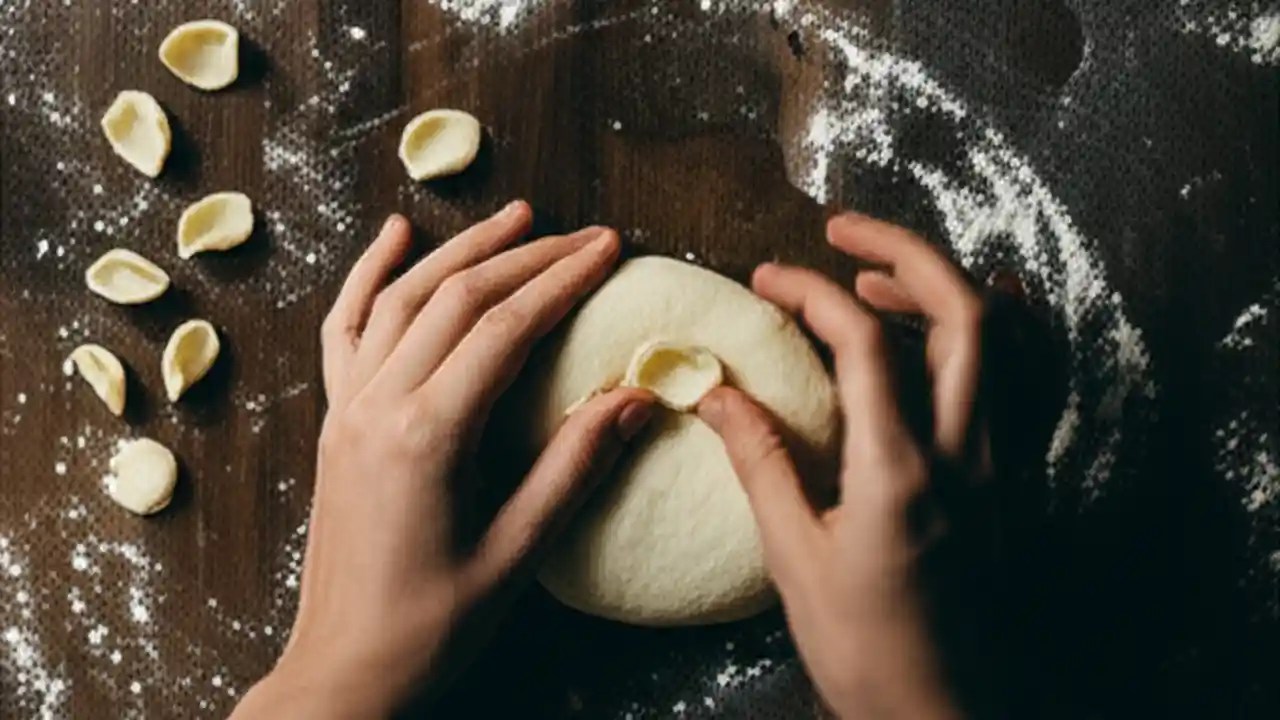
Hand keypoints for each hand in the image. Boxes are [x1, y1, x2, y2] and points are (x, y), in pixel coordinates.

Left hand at [232, 203, 654, 717]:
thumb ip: (575, 468)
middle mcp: (379, 406)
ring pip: (403, 298)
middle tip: (583, 234)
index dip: (562, 280)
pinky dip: (371, 275)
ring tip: (514, 216)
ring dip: (460, 249)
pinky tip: (395, 236)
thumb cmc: (433, 627)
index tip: (608, 248)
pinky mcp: (336, 421)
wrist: (344, 670)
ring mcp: (348, 409)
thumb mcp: (518, 555)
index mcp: (428, 436)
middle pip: (457, 297)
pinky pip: (346, 327)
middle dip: (526, 256)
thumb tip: (635, 396)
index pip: (506, 327)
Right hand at [696, 213, 989, 719]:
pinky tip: (964, 325)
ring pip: (1006, 338)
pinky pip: (1029, 381)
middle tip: (840, 229)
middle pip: (962, 310)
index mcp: (900, 469)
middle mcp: (968, 452)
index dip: (810, 291)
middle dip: (900, 249)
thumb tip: (711, 390)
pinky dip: (1001, 332)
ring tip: (880, 277)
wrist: (946, 714)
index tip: (765, 280)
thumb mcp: (794, 558)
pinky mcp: (1018, 482)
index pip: (863, 341)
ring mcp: (1005, 465)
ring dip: (943, 287)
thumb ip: (760, 461)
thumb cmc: (865, 649)